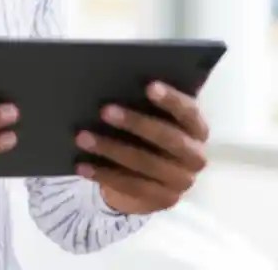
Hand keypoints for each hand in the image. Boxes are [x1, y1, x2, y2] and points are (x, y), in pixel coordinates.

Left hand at [74, 81, 209, 214]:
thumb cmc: (146, 134)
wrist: (149, 178)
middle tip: (104, 110)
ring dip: (111, 149)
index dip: (171, 100)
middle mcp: (195, 156)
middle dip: (135, 123)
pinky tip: (81, 165)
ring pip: (145, 164)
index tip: (149, 86)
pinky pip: (130, 186)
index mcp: (196, 128)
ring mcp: (181, 181)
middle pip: (168, 139)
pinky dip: (102, 174)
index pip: (188, 112)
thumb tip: (114, 78)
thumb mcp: (149, 117)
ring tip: (82, 137)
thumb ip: (144, 102)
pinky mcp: (162, 200)